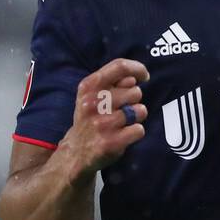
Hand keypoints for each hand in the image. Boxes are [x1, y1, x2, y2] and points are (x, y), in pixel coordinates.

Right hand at [61, 58, 150, 177]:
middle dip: (134, 100)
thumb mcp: (92, 94)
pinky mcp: (111, 142)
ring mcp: (101, 123)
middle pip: (135, 91)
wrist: (76, 152)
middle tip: (122, 108)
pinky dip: (135, 132)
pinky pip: (139, 129)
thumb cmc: (90, 117)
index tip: (144, 76)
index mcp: (88, 86)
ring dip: (136, 116)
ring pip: (140, 110)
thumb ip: (112, 81)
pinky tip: (123, 134)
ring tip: (123, 121)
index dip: (138, 69)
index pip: (120, 67)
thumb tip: (134, 77)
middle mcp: (93, 103)